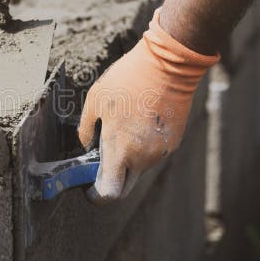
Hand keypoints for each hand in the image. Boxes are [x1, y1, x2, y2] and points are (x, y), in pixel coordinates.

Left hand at [78, 10, 218, 203]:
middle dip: (112, 182)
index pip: (108, 193)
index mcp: (120, 149)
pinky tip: (141, 123)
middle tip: (102, 164)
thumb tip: (86, 145)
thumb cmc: (127, 80)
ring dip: (128, 161)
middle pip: (124, 188)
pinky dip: (144, 148)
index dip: (96, 195)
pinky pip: (153, 155)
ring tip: (124, 130)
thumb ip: (86, 129)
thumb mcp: (95, 99)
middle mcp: (142, 158)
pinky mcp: (173, 143)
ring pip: (139, 170)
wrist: (168, 66)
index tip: (89, 186)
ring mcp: (160, 152)